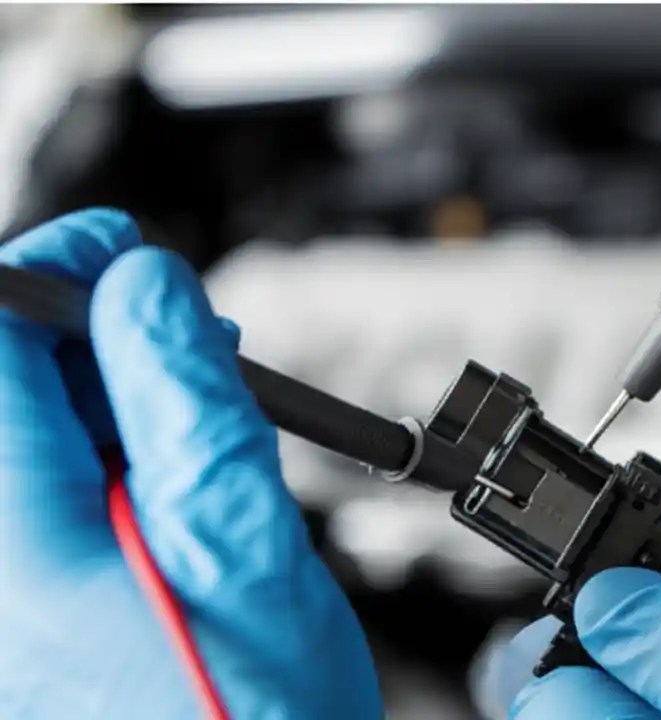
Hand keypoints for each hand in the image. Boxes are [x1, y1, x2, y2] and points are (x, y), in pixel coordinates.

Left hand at [0, 210, 381, 717]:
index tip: (124, 259)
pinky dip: (90, 464)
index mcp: (20, 540)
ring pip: (19, 447)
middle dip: (84, 338)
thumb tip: (143, 293)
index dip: (61, 273)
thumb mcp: (246, 546)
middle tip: (172, 336)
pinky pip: (32, 506)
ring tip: (183, 409)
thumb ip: (186, 402)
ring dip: (93, 401)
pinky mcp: (19, 624)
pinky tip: (153, 474)